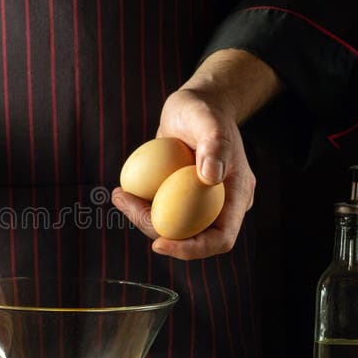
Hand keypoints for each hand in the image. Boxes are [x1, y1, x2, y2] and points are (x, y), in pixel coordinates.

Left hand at [111, 88, 255, 259]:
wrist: (194, 107)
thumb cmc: (204, 110)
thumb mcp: (208, 120)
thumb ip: (214, 144)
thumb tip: (210, 177)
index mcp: (237, 196)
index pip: (221, 238)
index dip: (193, 250)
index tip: (159, 244)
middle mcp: (220, 206)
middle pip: (190, 237)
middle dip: (155, 231)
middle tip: (127, 204)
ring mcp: (200, 204)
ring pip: (171, 227)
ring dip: (142, 217)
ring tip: (120, 195)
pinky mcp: (180, 198)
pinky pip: (160, 211)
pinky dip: (140, 206)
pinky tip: (122, 191)